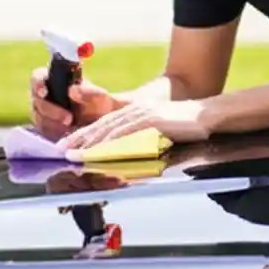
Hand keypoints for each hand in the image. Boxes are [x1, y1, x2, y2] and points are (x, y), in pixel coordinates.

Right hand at [30, 66, 119, 139]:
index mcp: (55, 80)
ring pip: (39, 118)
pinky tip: (67, 135)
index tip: (45, 92)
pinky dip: (55, 134)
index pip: (38, 76)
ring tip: (72, 128)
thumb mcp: (100, 97)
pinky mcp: (44, 129)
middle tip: (69, 119)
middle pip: (37, 101)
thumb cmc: (100, 105)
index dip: (38, 83)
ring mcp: (42, 113)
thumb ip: (88, 92)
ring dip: (54, 124)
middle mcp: (45, 96)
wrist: (102, 126)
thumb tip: (71, 90)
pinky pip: (43, 132)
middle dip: (51, 110)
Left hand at [58, 99, 212, 150]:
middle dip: (79, 139)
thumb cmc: (184, 127)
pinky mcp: (151, 120)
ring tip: (75, 154)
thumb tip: (123, 156)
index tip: (67, 146)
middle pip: (101, 126)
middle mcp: (134, 111)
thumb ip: (140, 139)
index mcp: (133, 112)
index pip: (103, 125)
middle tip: (62, 151)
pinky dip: (111, 144)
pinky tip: (101, 151)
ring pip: (110, 130)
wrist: (206, 116)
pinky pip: (127, 134)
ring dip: (90, 143)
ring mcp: (142, 114)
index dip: (83, 135)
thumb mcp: (157, 132)